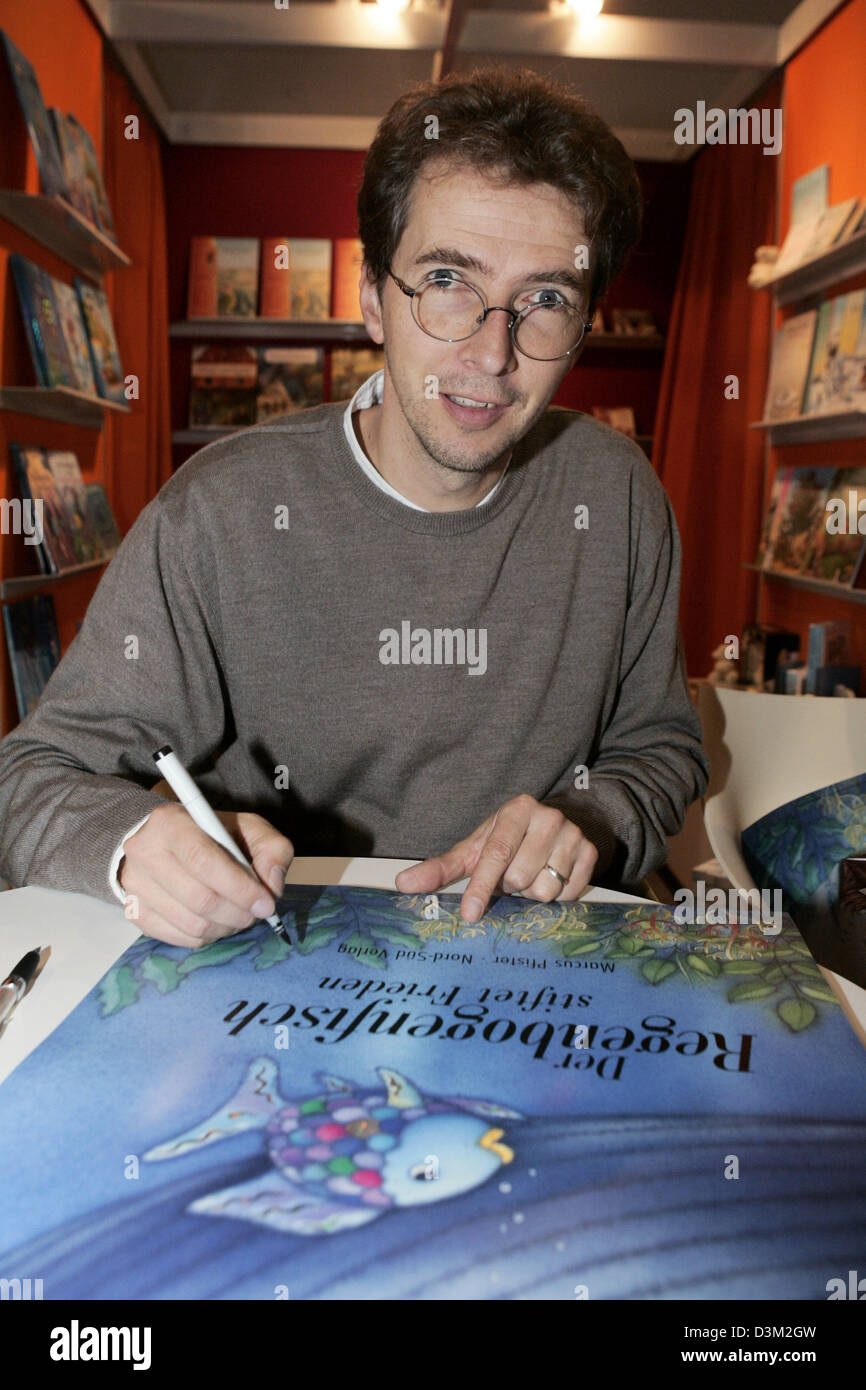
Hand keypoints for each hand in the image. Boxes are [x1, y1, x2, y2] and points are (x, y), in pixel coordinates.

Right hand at [118, 803, 293, 947]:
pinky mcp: (134, 911)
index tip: (265, 903)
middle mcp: (145, 852)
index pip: (204, 862)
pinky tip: (217, 921)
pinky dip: (207, 936)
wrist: (165, 842)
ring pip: (192, 923)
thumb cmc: (210, 834)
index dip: (240, 888)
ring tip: (238, 916)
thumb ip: (271, 849)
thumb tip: (272, 886)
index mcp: (170, 823)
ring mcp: (135, 884)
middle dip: (238, 912)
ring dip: (225, 926)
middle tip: (256, 912)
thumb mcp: (247, 827)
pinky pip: (180, 937)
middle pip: (199, 899)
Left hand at [395, 794, 596, 923]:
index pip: (496, 855)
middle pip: (520, 877)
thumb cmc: (509, 839)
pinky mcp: (590, 852)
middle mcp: (548, 817)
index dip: (481, 887)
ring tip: (531, 874)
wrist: (555, 825)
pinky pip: (568, 895)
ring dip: (532, 892)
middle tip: (512, 874)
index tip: (469, 914)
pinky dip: (555, 896)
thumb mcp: (476, 848)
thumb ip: (441, 868)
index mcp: (516, 810)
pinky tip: (550, 877)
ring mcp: (573, 834)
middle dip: (511, 886)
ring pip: (545, 890)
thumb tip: (404, 884)